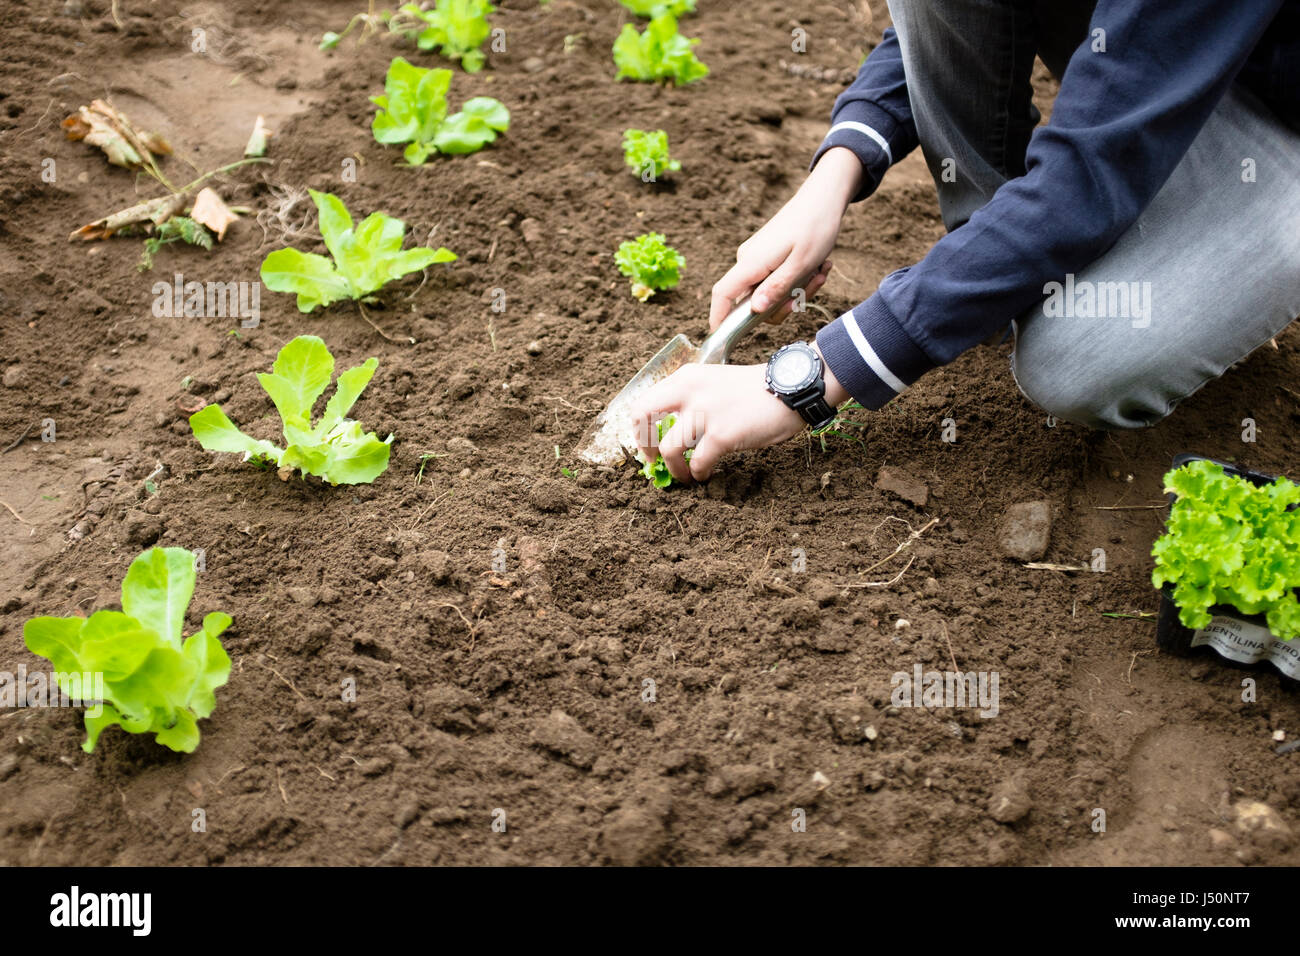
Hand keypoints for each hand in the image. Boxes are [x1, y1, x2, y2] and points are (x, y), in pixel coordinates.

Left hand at [631, 349, 849, 483]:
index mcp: (685, 378)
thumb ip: (691, 397)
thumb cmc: (755, 390)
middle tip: (654, 461)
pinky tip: (706, 475)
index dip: (640, 429)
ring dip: (673, 470)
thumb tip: (671, 429)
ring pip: (666, 449)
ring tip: (685, 476)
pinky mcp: (721, 434)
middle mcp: (689, 391)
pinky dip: (698, 474)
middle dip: (643, 446)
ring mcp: (704, 413)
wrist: (789, 388)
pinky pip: (697, 463)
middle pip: (641, 418)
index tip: (649, 444)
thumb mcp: (715, 381)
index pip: (643, 402)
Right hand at [708, 146, 862, 330]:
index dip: (718, 318)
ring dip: (798, 290)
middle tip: (812, 288)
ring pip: (771, 292)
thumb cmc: (815, 227)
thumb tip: (754, 311)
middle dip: (785, 303)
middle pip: (753, 301)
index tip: (722, 338)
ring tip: (820, 270)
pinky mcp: (769, 256)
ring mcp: (758, 258)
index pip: (722, 294)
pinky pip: (778, 279)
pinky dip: (798, 278)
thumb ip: (776, 289)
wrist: (824, 197)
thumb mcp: (801, 264)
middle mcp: (749, 261)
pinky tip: (818, 265)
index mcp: (752, 262)